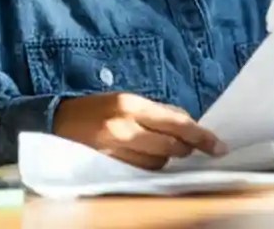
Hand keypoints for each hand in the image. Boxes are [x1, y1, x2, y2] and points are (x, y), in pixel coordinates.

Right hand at [53, 93, 227, 169]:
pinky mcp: (106, 167)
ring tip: (151, 147)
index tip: (219, 147)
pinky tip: (141, 157)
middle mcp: (123, 128)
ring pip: (157, 163)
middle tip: (188, 146)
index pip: (177, 124)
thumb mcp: (127, 101)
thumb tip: (189, 125)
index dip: (201, 137)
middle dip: (184, 148)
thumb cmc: (95, 109)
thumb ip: (158, 113)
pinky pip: (139, 173)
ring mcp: (113, 151)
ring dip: (163, 158)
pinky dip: (147, 166)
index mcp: (131, 105)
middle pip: (170, 147)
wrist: (54, 123)